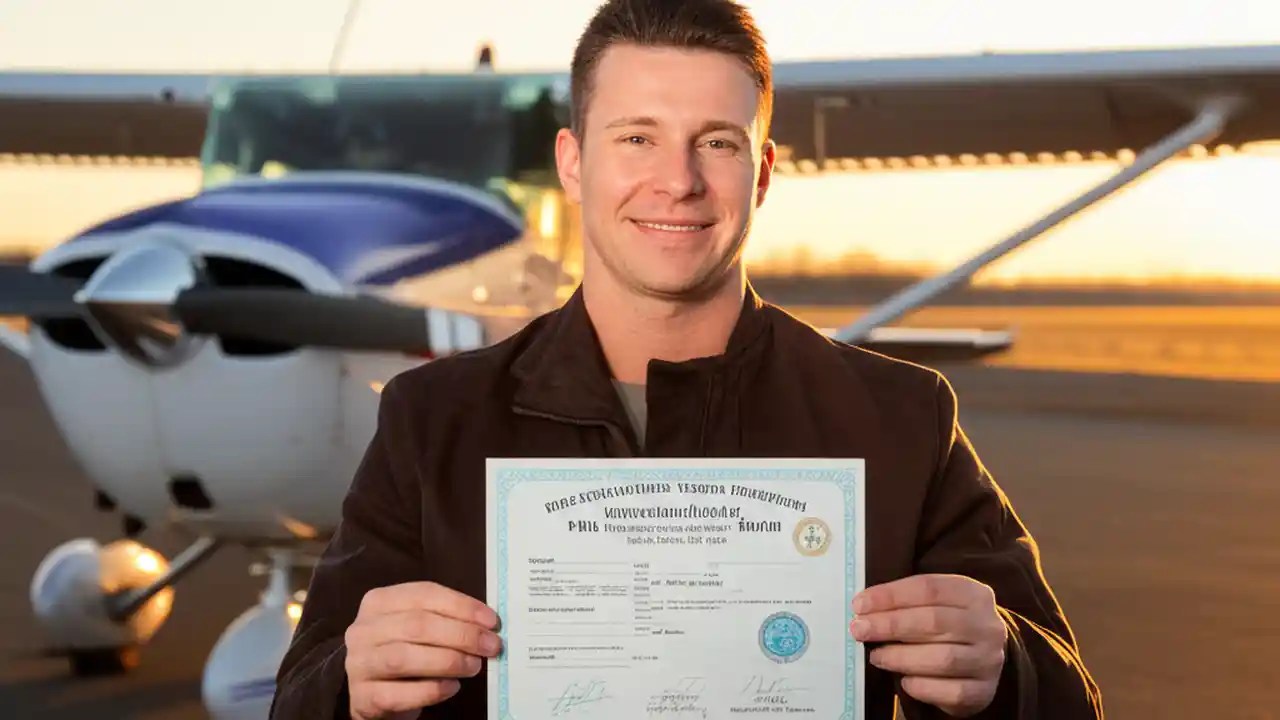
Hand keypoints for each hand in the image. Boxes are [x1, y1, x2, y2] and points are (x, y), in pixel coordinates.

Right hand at [345, 581, 502, 719]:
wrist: (370, 692)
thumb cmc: (401, 652)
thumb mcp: (416, 627)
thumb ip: (444, 619)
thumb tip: (486, 625)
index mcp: (379, 601)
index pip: (424, 594)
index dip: (462, 606)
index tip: (492, 621)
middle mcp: (363, 629)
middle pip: (417, 625)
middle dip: (461, 634)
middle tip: (491, 645)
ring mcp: (359, 664)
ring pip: (404, 657)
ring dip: (448, 661)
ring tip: (474, 666)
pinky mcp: (363, 697)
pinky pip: (399, 694)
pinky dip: (431, 690)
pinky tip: (452, 687)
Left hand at [851, 574, 1006, 717]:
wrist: (979, 662)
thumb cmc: (948, 627)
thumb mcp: (935, 605)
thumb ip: (906, 602)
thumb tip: (864, 608)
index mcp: (974, 594)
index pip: (929, 588)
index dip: (891, 595)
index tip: (860, 605)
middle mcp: (987, 626)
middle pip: (934, 621)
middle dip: (890, 625)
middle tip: (860, 629)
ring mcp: (988, 660)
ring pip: (943, 659)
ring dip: (901, 658)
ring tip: (877, 657)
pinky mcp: (983, 691)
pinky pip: (950, 691)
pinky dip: (922, 686)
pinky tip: (904, 681)